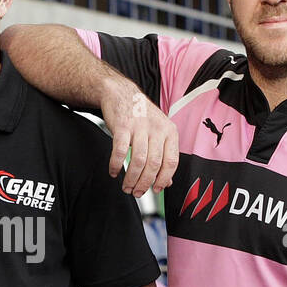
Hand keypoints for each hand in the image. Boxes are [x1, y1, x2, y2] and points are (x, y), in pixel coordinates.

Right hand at [99, 79, 178, 196]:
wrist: (121, 94)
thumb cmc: (141, 116)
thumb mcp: (158, 133)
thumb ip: (164, 156)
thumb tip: (166, 182)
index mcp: (169, 132)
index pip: (171, 162)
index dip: (163, 179)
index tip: (156, 190)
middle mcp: (157, 129)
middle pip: (154, 164)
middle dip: (145, 183)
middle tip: (137, 192)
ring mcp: (140, 127)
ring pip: (139, 160)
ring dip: (131, 178)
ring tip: (126, 186)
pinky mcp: (123, 126)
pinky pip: (120, 151)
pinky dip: (116, 165)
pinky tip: (114, 172)